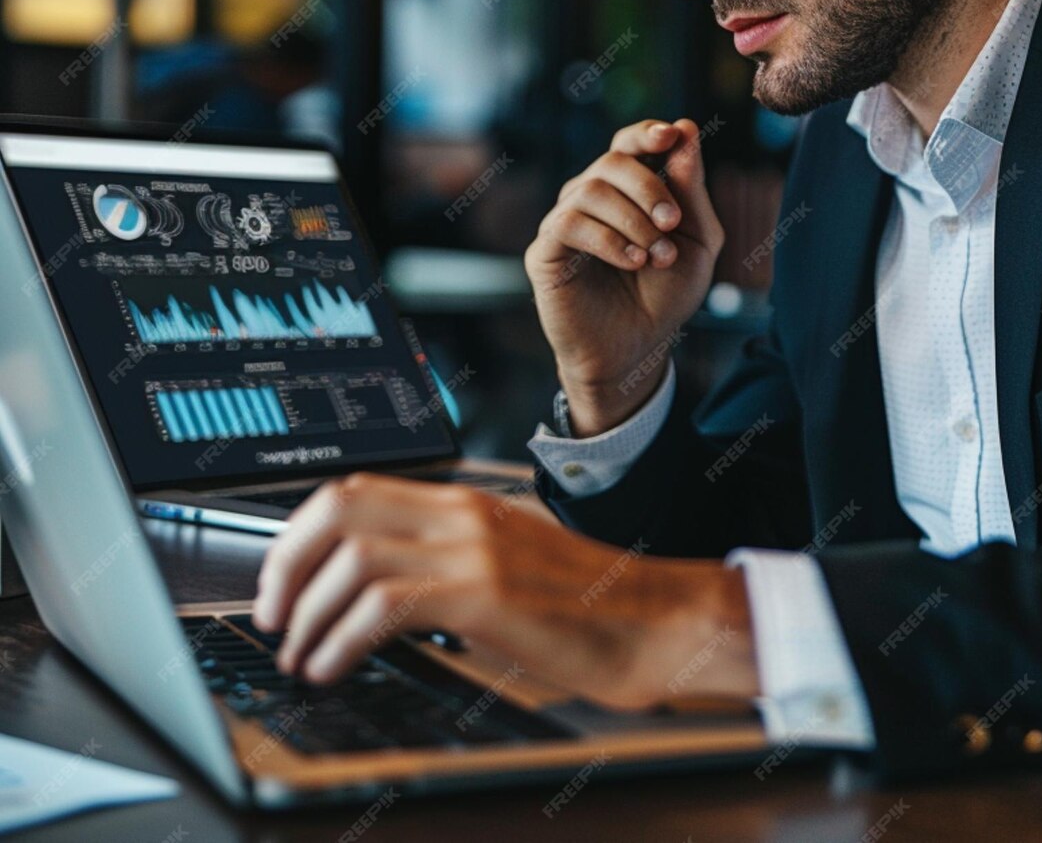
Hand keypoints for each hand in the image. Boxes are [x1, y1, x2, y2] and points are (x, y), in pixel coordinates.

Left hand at [251, 472, 758, 709]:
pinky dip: (340, 638)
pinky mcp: (483, 591)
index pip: (357, 488)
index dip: (300, 532)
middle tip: (272, 612)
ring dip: (307, 611)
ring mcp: (473, 547)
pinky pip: (383, 603)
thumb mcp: (508, 567)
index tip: (282, 579)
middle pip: (340, 506)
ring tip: (299, 652)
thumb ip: (449, 564)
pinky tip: (333, 665)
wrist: (654, 620)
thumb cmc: (589, 605)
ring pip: (353, 554)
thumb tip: (376, 596)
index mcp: (466, 503)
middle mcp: (463, 512)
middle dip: (286, 560)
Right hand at [525, 118, 723, 433]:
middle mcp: (591, 198)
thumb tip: (685, 127)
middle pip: (612, 160)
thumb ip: (692, 188)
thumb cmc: (665, 294)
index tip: (671, 135)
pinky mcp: (544, 252)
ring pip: (590, 189)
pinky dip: (608, 239)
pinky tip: (633, 261)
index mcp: (627, 190)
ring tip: (657, 257)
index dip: (646, 133)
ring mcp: (564, 221)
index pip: (628, 144)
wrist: (637, 349)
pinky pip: (569, 224)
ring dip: (633, 220)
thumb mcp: (697, 240)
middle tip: (672, 223)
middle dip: (649, 186)